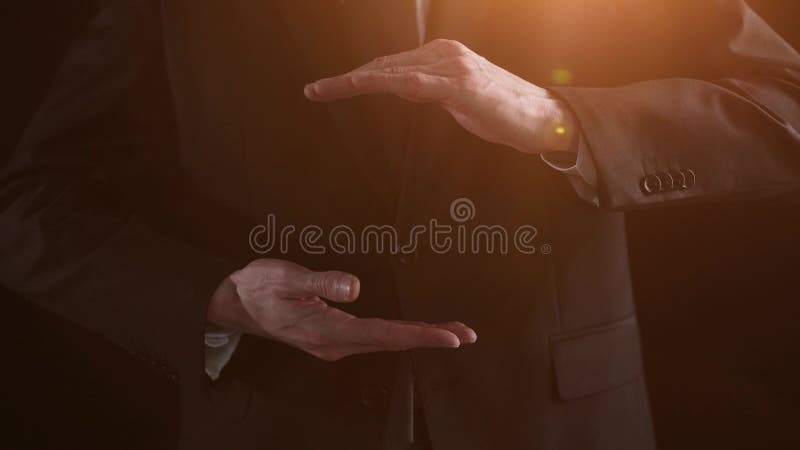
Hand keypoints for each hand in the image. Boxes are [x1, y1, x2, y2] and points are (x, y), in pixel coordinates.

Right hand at [207, 259, 476, 360]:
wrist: (232, 306)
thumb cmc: (256, 287)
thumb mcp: (283, 277)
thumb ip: (320, 282)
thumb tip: (356, 287)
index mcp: (325, 331)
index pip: (382, 333)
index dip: (418, 335)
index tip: (450, 337)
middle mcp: (334, 344)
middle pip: (390, 342)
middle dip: (429, 338)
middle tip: (467, 334)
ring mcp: (334, 344)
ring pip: (385, 341)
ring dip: (418, 337)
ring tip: (452, 333)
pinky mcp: (333, 337)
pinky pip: (375, 337)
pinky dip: (400, 334)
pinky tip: (414, 332)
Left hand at [305, 39, 576, 154]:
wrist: (543, 119)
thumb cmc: (501, 111)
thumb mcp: (457, 99)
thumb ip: (430, 91)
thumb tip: (403, 91)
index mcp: (442, 56)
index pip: (390, 65)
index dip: (358, 76)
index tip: (328, 87)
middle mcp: (444, 54)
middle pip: (385, 66)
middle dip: (347, 79)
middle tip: (315, 90)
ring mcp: (453, 67)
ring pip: (395, 72)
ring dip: (356, 80)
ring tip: (326, 90)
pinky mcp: (462, 85)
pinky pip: (417, 84)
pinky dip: (387, 83)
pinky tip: (364, 85)